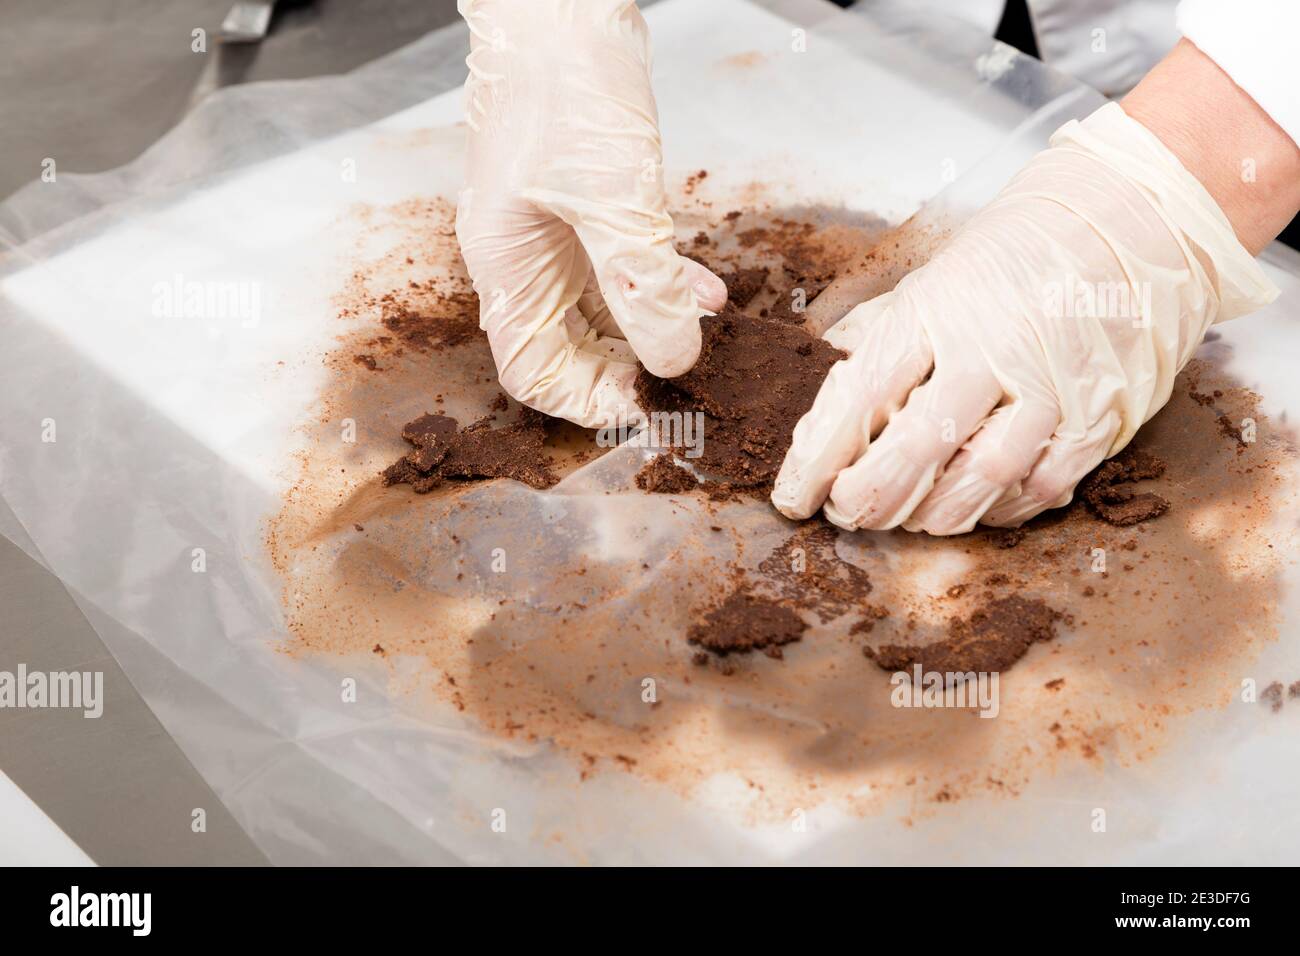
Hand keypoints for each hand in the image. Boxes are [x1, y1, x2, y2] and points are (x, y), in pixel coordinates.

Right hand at [454, 0, 726, 427]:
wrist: (560, 7)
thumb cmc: (565, 89)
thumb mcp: (611, 197)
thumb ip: (642, 284)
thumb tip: (673, 361)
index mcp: (507, 266)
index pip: (532, 369)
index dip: (586, 399)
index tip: (647, 402)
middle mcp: (523, 260)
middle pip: (567, 348)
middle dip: (625, 369)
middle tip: (686, 380)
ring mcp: (552, 234)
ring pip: (602, 310)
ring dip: (653, 327)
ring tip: (705, 337)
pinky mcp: (584, 207)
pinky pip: (622, 266)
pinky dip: (662, 283)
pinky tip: (707, 291)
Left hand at [772, 102, 1276, 533]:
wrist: (1136, 214)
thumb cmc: (1020, 250)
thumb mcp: (935, 277)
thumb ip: (883, 340)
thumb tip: (828, 408)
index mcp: (935, 310)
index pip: (859, 397)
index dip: (816, 459)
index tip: (791, 497)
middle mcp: (990, 349)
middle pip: (915, 447)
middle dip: (868, 496)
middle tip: (845, 513)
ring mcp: (1050, 386)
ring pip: (980, 477)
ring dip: (932, 512)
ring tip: (905, 519)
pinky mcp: (1100, 413)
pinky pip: (1043, 482)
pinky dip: (1002, 506)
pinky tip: (977, 507)